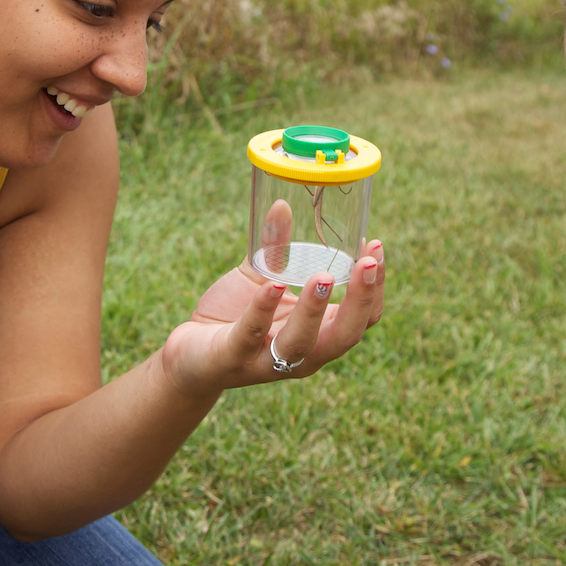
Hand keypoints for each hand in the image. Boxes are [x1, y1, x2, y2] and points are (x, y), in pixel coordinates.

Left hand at [160, 236, 386, 397]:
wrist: (190, 353)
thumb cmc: (234, 316)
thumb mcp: (259, 278)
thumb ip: (274, 247)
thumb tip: (282, 204)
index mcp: (319, 334)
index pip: (363, 319)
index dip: (375, 288)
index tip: (374, 248)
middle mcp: (304, 354)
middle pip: (345, 336)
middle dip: (361, 301)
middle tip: (367, 263)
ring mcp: (270, 362)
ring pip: (303, 344)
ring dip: (315, 310)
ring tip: (324, 277)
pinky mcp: (234, 360)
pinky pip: (252, 336)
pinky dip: (264, 311)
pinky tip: (273, 286)